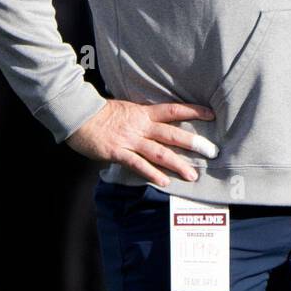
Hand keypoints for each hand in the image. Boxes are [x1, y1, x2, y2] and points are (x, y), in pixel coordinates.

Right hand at [65, 99, 218, 187]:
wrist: (78, 115)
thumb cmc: (101, 113)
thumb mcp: (127, 110)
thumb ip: (143, 118)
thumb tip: (157, 124)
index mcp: (144, 113)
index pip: (174, 110)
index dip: (193, 111)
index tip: (212, 114)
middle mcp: (141, 126)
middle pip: (172, 134)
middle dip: (194, 143)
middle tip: (212, 151)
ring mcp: (130, 140)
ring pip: (159, 152)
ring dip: (177, 163)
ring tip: (192, 175)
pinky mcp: (117, 152)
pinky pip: (137, 164)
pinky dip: (151, 173)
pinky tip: (163, 181)